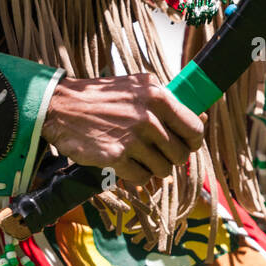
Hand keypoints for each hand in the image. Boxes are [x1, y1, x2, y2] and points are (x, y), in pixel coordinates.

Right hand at [41, 73, 205, 188]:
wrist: (62, 106)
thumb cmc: (104, 98)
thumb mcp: (139, 88)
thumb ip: (170, 103)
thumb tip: (202, 117)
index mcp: (158, 96)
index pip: (195, 129)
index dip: (192, 141)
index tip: (184, 144)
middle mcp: (148, 116)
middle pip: (180, 154)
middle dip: (170, 157)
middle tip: (154, 151)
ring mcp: (132, 137)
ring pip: (163, 169)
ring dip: (152, 167)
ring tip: (137, 155)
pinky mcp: (115, 156)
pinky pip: (141, 178)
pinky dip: (135, 175)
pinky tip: (124, 161)